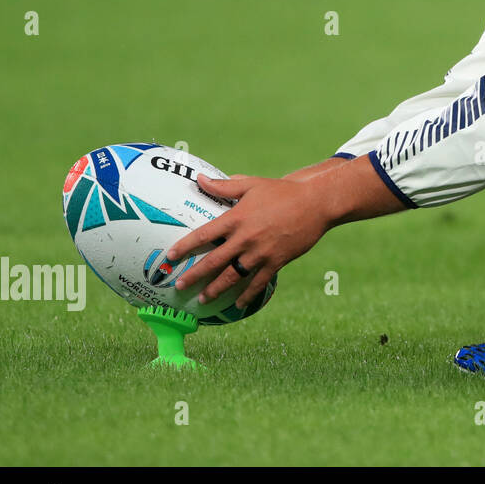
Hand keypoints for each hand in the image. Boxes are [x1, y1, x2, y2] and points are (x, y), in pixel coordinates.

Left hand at [168, 174, 329, 309]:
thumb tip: (199, 179)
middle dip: (194, 276)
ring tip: (203, 299)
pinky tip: (237, 304)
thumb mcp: (251, 185)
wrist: (315, 203)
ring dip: (215, 289)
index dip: (184, 247)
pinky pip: (258, 282)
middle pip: (213, 262)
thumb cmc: (282, 192)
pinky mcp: (276, 262)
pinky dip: (246, 295)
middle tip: (179, 286)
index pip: (203, 236)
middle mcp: (245, 238)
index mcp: (236, 218)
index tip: (169, 257)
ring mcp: (261, 253)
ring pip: (232, 276)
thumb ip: (224, 186)